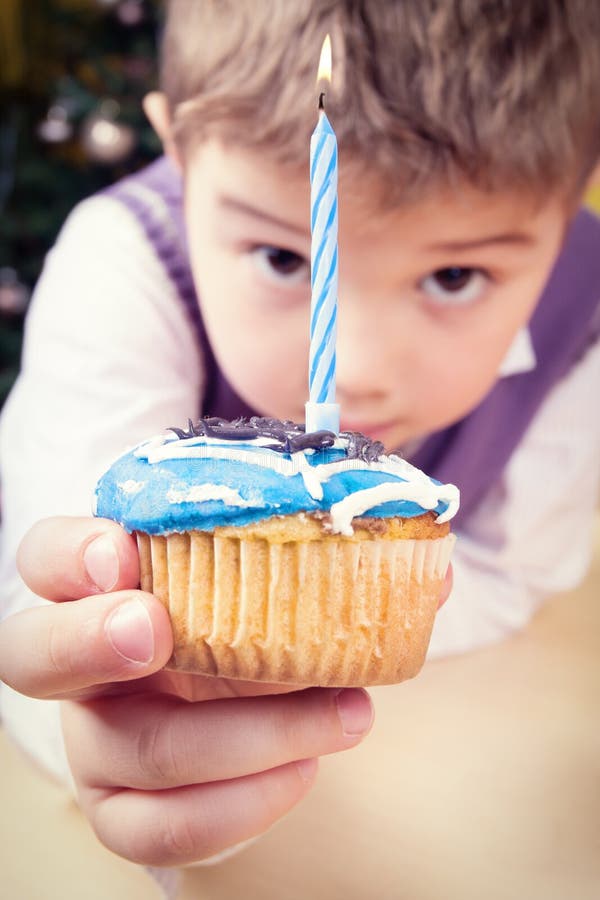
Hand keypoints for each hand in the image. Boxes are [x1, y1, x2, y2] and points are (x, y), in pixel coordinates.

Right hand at [0, 517, 374, 865]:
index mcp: (106, 584)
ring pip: (130, 751)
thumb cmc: (254, 620)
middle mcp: (83, 660)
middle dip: (90, 640)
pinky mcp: (126, 808)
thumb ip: (335, 565)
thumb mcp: (279, 581)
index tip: (124, 552)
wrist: (245, 703)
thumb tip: (436, 576)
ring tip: (343, 714)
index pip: (49, 556)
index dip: (72, 554)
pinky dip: (238, 808)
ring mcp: (98, 739)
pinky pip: (158, 832)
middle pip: (31, 654)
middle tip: (156, 633)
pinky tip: (304, 771)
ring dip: (240, 736)